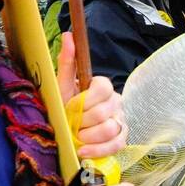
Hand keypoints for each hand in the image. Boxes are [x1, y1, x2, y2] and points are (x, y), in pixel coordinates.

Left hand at [57, 32, 127, 158]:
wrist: (68, 128)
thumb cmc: (66, 105)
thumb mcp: (62, 85)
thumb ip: (67, 61)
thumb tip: (68, 35)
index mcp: (103, 87)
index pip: (103, 88)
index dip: (84, 101)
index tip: (71, 106)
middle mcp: (116, 102)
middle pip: (103, 112)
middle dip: (81, 121)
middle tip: (71, 123)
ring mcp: (121, 121)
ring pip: (110, 129)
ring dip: (88, 136)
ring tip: (76, 137)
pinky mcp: (121, 139)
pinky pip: (116, 145)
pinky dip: (97, 150)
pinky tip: (82, 151)